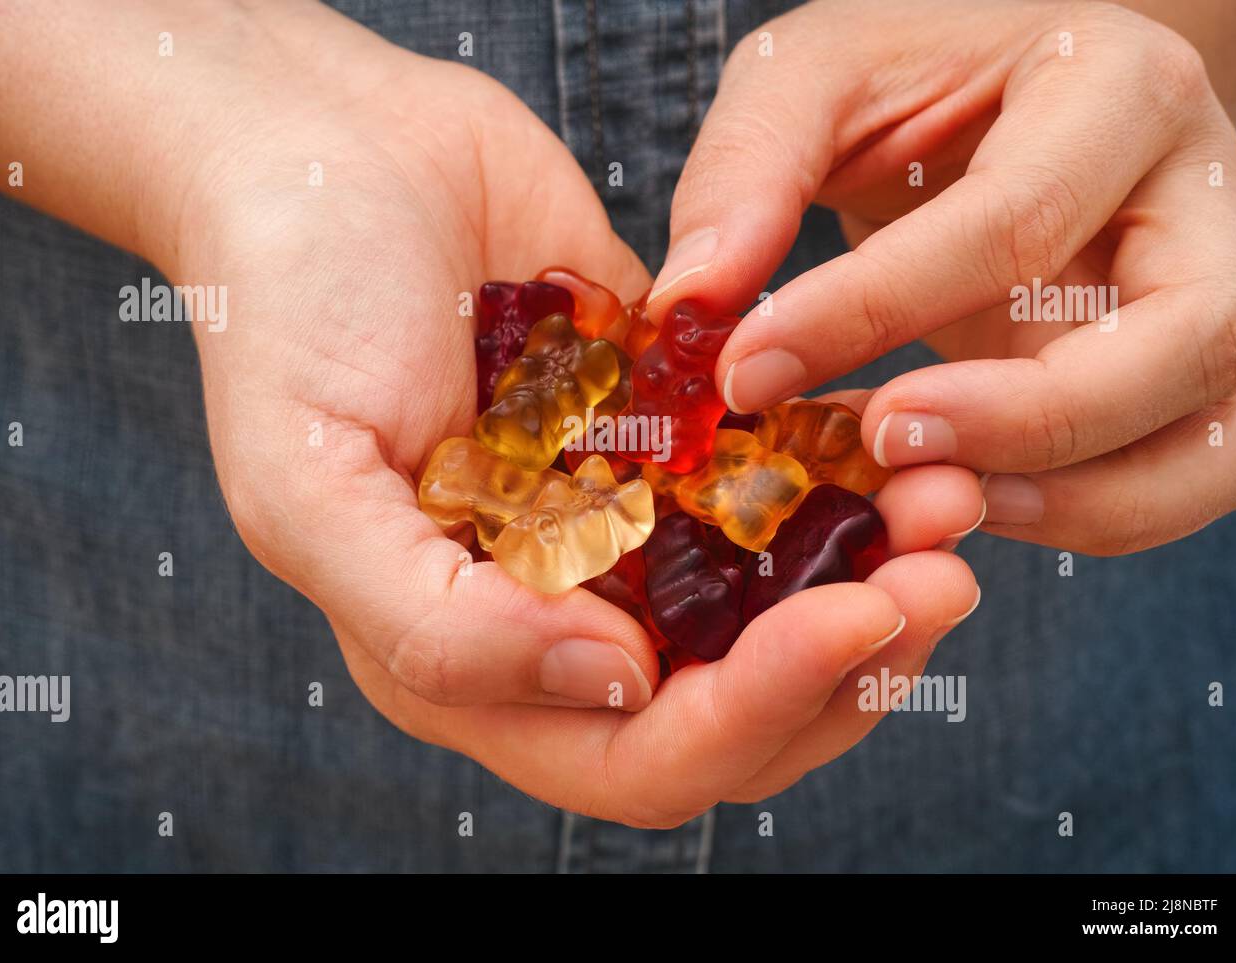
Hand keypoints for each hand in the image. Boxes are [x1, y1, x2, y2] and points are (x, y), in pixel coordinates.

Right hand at [169, 4, 982, 823]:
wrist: (329, 155)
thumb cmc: (288, 314)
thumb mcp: (310, 488)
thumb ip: (439, 625)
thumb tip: (616, 689)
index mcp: (474, 655)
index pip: (640, 753)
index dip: (755, 713)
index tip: (852, 614)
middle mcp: (563, 608)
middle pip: (739, 702)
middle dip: (849, 654)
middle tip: (941, 567)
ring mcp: (625, 522)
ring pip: (779, 599)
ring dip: (876, 567)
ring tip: (948, 494)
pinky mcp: (670, 432)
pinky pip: (779, 479)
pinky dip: (848, 472)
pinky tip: (898, 434)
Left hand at [651, 0, 1235, 554]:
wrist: (1004, 81)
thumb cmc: (913, 73)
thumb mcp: (812, 77)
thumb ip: (749, 171)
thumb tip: (694, 301)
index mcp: (1111, 86)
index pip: (1013, 219)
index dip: (872, 311)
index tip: (747, 372)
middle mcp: (1197, 194)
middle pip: (1182, 337)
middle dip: (1025, 419)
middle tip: (882, 444)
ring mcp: (1213, 290)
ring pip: (1219, 432)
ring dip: (1079, 499)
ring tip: (933, 503)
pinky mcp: (1189, 370)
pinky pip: (1196, 470)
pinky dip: (1097, 514)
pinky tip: (975, 502)